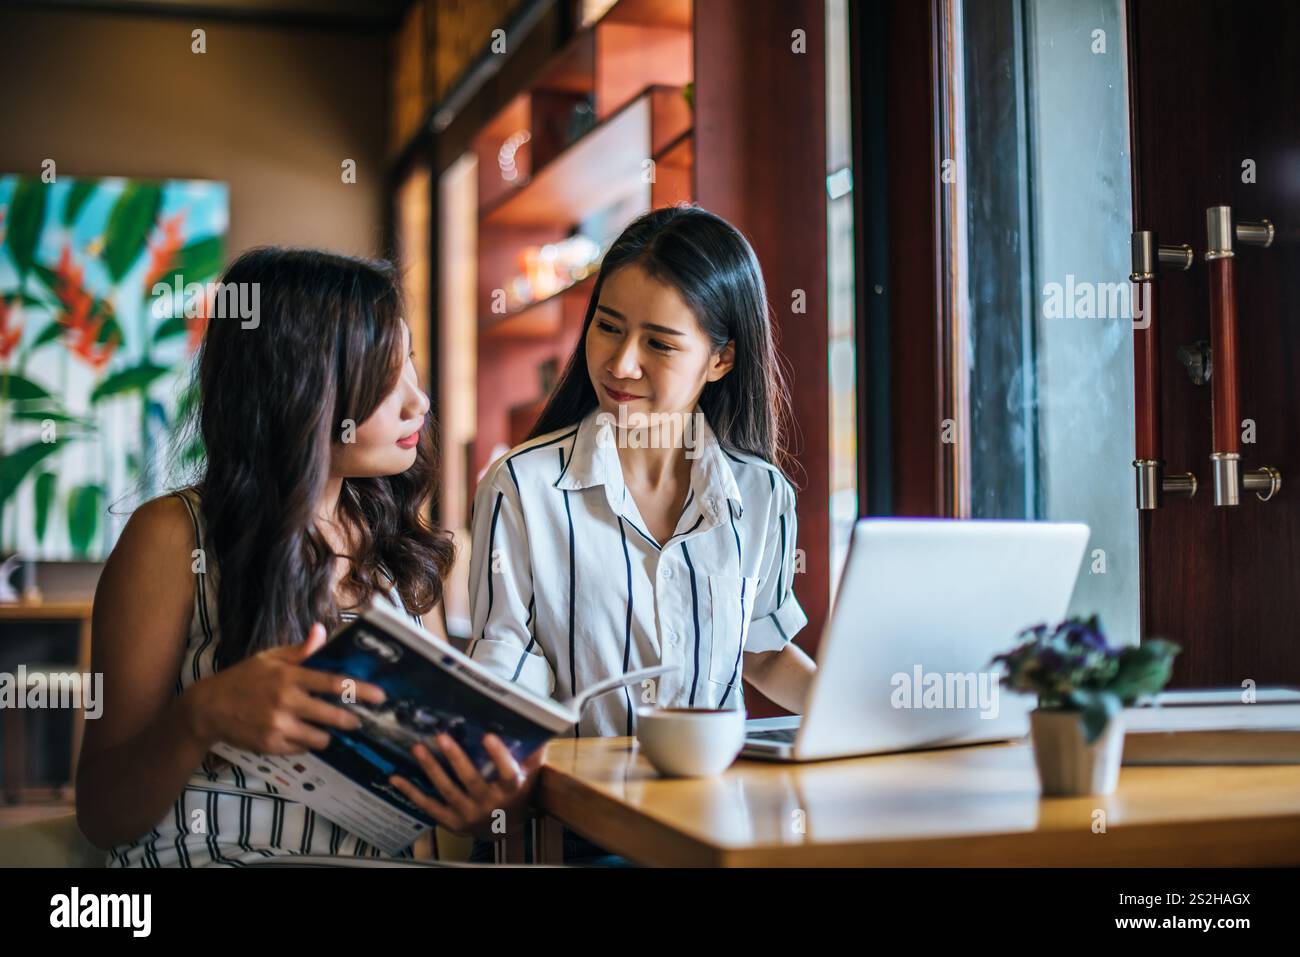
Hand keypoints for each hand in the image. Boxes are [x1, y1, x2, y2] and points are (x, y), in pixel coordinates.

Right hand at [184, 622, 386, 753]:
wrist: (209, 708)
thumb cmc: (244, 679)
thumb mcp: (269, 658)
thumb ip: (300, 650)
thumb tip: (322, 631)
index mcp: (289, 677)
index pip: (333, 683)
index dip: (360, 690)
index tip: (380, 695)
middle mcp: (286, 702)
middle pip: (333, 715)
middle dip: (351, 720)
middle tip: (359, 720)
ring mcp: (278, 727)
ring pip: (321, 737)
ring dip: (329, 734)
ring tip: (328, 728)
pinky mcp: (271, 746)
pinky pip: (302, 748)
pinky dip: (307, 743)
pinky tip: (303, 734)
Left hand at [388, 733, 544, 839]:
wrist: (504, 828)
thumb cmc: (517, 793)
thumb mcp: (530, 773)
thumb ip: (533, 751)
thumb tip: (536, 721)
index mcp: (511, 790)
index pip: (507, 774)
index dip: (498, 756)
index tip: (488, 735)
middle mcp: (489, 803)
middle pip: (471, 780)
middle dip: (455, 758)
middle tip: (442, 736)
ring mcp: (468, 814)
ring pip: (448, 791)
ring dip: (432, 769)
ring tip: (418, 748)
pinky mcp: (451, 821)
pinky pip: (429, 806)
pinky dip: (411, 792)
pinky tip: (396, 777)